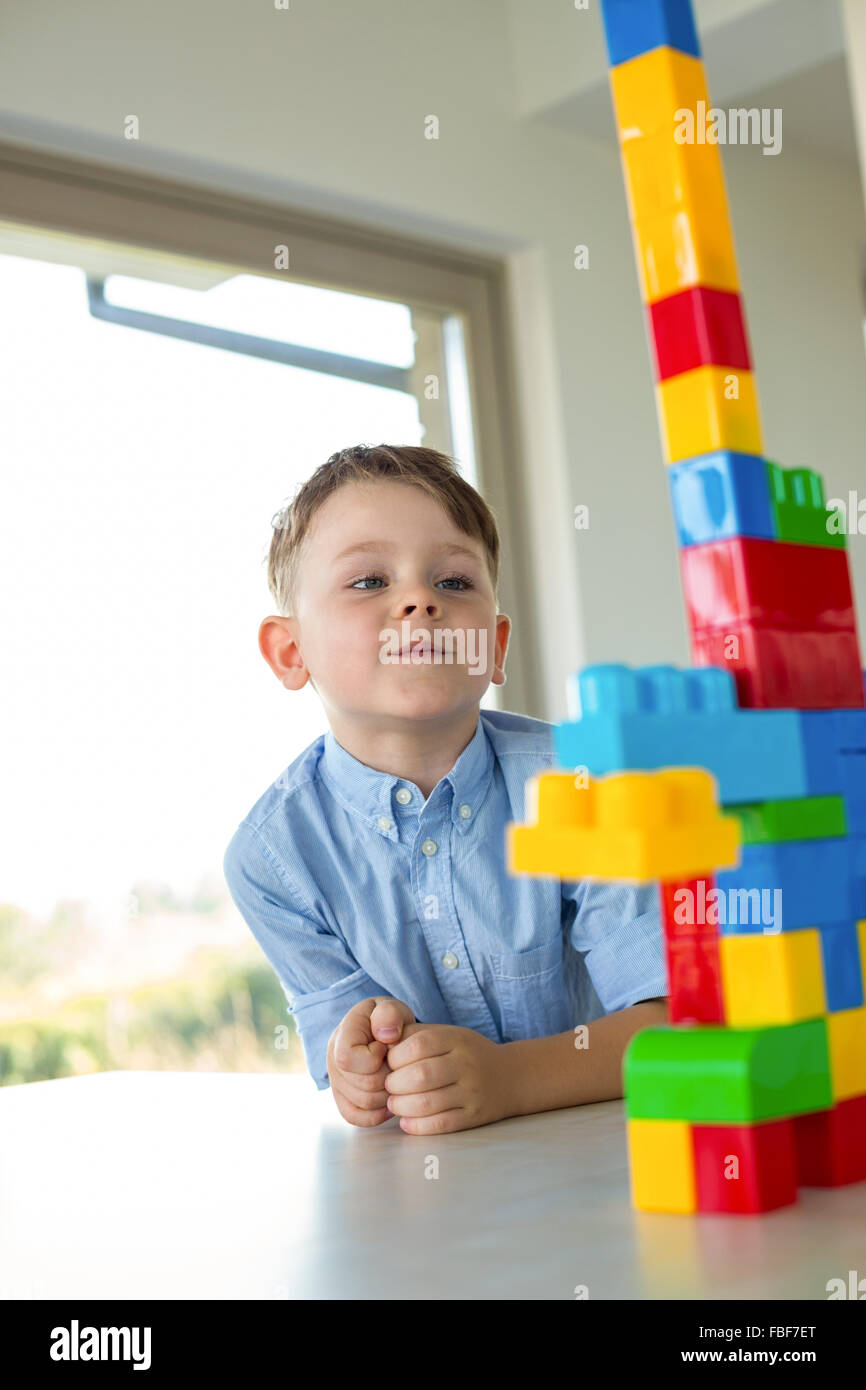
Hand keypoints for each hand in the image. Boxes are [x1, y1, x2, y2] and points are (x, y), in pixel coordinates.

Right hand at [327, 996, 415, 1126]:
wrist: (378, 1031)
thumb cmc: (386, 1021)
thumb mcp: (390, 1008)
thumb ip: (389, 1013)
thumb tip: (386, 1035)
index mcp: (341, 1036)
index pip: (348, 1058)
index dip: (374, 1057)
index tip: (386, 1047)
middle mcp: (332, 1061)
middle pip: (362, 1085)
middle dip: (388, 1076)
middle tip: (396, 1064)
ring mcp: (336, 1083)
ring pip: (364, 1103)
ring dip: (388, 1094)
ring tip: (396, 1078)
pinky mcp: (342, 1100)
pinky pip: (356, 1117)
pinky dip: (378, 1113)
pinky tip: (390, 1098)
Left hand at [384, 1023, 514, 1133]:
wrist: (511, 1077)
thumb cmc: (466, 1054)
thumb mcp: (447, 1034)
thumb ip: (415, 1036)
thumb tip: (379, 1045)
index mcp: (456, 1039)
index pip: (418, 1045)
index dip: (395, 1056)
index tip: (389, 1064)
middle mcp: (466, 1064)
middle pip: (420, 1076)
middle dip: (394, 1084)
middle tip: (388, 1087)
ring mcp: (471, 1092)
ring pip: (427, 1103)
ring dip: (401, 1106)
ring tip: (394, 1104)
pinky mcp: (473, 1117)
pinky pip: (440, 1124)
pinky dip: (417, 1126)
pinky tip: (406, 1121)